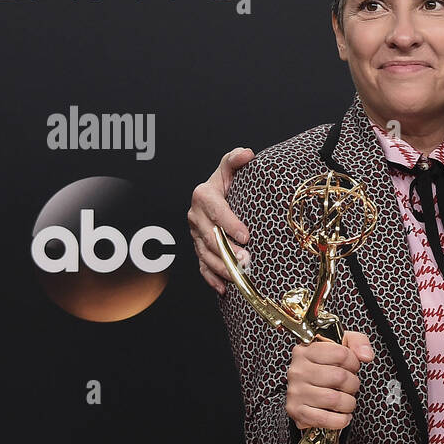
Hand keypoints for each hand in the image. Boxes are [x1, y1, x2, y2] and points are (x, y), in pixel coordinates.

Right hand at [189, 147, 254, 293]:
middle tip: (247, 260)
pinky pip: (202, 267)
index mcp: (203, 195)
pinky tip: (224, 289)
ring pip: (205, 254)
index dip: (229, 223)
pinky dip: (212, 279)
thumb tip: (246, 154)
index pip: (215, 210)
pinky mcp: (199, 249)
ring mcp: (196, 235)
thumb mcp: (230, 168)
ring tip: (239, 275)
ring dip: (222, 267)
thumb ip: (235, 160)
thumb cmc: (227, 183)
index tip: (245, 234)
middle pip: (209, 236)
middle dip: (228, 250)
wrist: (216, 198)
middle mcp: (196, 216)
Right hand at [286, 331, 375, 431]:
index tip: (351, 367)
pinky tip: (341, 415)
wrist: (306, 386)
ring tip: (346, 400)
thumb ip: (358, 341)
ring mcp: (296, 391)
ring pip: (334, 399)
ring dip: (348, 403)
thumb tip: (366, 355)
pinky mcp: (297, 411)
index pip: (341, 353)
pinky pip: (325, 419)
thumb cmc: (325, 366)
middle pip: (339, 377)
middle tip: (349, 385)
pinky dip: (340, 420)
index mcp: (306, 350)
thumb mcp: (341, 344)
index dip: (353, 362)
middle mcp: (298, 370)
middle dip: (353, 384)